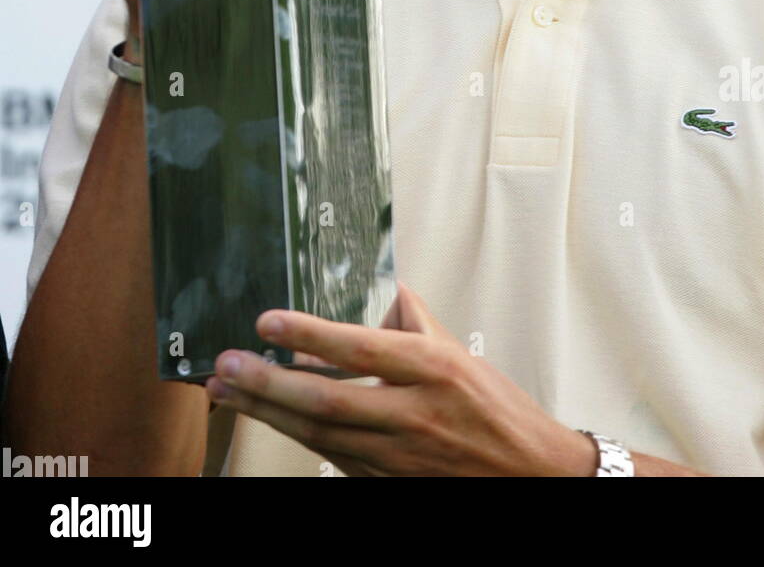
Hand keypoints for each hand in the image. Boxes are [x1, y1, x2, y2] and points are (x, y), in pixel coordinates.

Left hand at [205, 282, 597, 476]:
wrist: (528, 474)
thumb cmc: (497, 412)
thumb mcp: (460, 350)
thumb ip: (416, 320)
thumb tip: (388, 290)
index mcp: (433, 370)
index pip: (360, 348)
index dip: (309, 335)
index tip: (269, 321)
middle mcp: (413, 415)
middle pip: (326, 401)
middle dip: (268, 384)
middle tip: (227, 365)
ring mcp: (397, 456)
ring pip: (319, 435)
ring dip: (268, 413)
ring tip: (229, 390)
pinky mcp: (386, 483)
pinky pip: (333, 457)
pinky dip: (298, 436)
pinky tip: (271, 418)